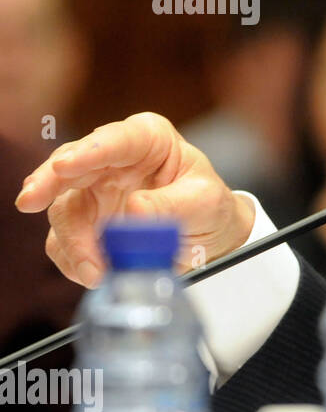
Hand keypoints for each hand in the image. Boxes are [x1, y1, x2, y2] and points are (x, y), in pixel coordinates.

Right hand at [14, 112, 254, 287]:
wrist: (208, 236)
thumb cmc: (208, 206)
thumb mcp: (206, 202)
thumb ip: (174, 205)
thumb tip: (136, 210)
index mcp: (147, 140)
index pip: (116, 139)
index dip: (88, 151)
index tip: (64, 166)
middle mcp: (112, 160)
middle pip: (69, 166)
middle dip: (48, 184)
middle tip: (31, 201)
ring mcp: (93, 192)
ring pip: (63, 210)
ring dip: (74, 242)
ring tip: (97, 269)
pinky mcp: (84, 224)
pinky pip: (64, 242)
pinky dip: (75, 260)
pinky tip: (94, 272)